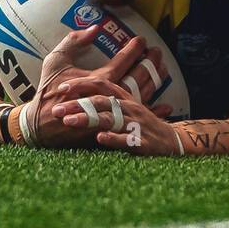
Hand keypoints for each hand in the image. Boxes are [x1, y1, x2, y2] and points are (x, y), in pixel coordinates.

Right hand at [16, 25, 153, 147]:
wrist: (41, 125)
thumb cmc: (47, 92)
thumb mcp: (55, 61)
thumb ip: (73, 42)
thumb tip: (93, 28)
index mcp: (98, 79)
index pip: (122, 60)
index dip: (134, 48)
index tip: (141, 39)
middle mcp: (110, 96)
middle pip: (138, 77)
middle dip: (150, 63)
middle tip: (158, 52)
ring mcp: (113, 113)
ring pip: (141, 95)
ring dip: (155, 81)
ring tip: (164, 69)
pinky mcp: (113, 126)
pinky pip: (138, 117)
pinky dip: (153, 110)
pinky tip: (167, 105)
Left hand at [65, 95, 181, 155]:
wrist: (172, 143)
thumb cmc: (141, 126)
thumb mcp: (126, 109)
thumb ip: (105, 103)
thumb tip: (78, 96)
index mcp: (123, 98)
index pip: (100, 85)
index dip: (81, 84)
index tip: (60, 88)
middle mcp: (128, 108)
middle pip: (100, 101)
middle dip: (77, 104)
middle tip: (56, 110)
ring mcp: (135, 125)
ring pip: (110, 119)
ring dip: (88, 119)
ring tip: (69, 121)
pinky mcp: (142, 143)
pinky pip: (126, 140)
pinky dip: (113, 138)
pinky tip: (99, 139)